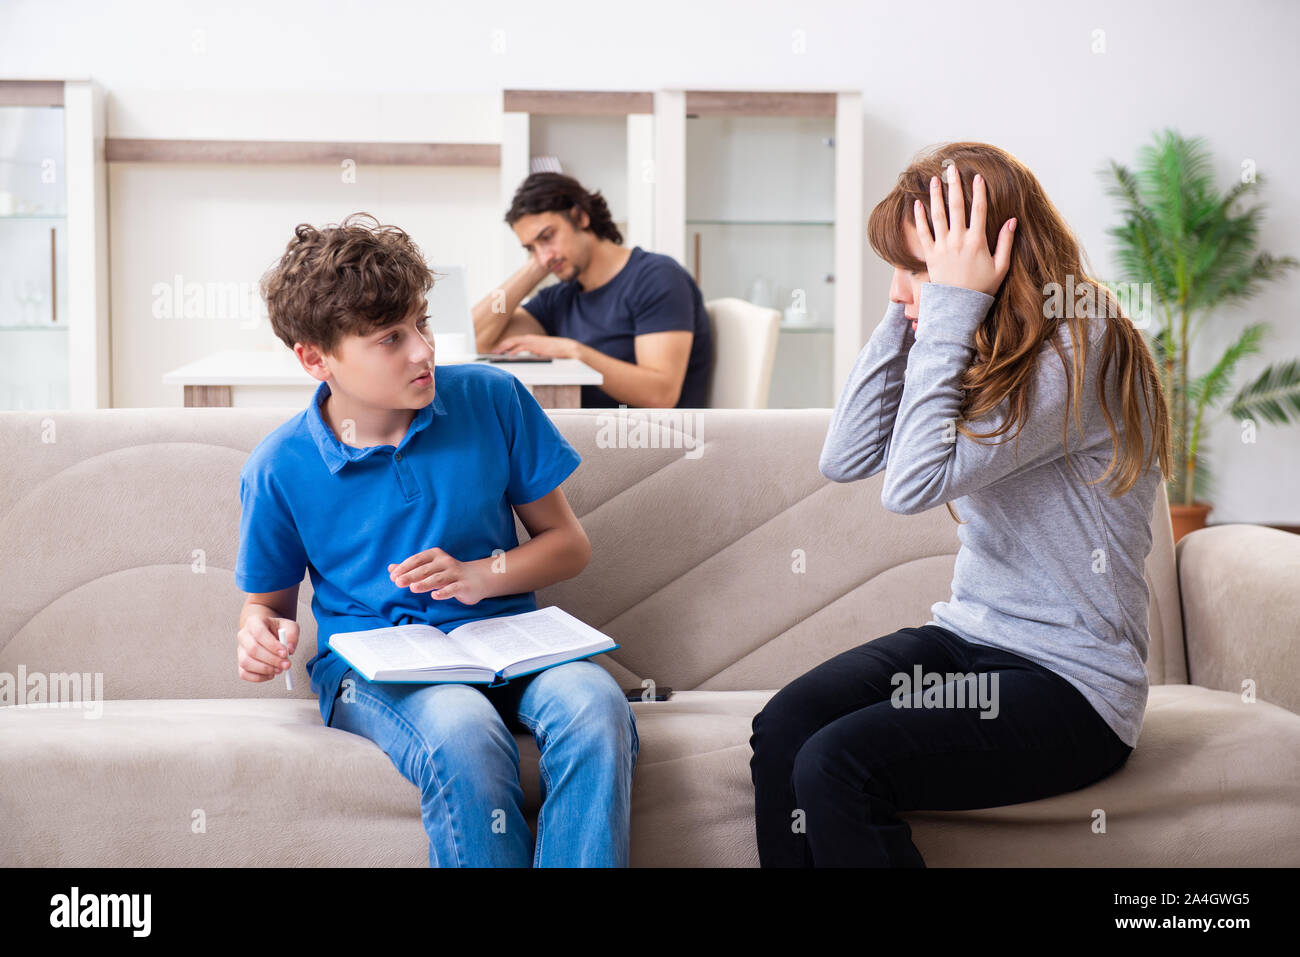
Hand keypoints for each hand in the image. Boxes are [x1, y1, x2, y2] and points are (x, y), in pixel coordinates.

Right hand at [237, 614, 297, 681]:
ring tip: (279, 669)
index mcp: (254, 622)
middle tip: (286, 664)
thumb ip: (292, 635)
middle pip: (252, 650)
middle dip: (272, 660)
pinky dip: (258, 677)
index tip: (285, 653)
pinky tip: (271, 674)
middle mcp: (243, 635)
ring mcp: (240, 650)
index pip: (259, 633)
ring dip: (265, 669)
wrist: (268, 632)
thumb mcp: (289, 626)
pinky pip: (244, 674)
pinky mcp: (240, 663)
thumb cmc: (277, 629)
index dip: (272, 645)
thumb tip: (290, 649)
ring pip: (246, 663)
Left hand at [389, 547, 490, 605]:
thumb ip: (411, 568)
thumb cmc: (449, 573)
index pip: (417, 559)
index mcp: (435, 555)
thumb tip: (391, 568)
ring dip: (425, 583)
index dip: (405, 567)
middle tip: (398, 583)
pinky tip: (435, 596)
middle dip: (411, 575)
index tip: (393, 577)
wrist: (478, 578)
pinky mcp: (464, 585)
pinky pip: (453, 588)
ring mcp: (456, 573)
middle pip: (426, 569)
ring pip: (438, 578)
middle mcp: (446, 562)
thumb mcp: (430, 568)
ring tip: (413, 588)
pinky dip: (444, 592)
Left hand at [494, 334, 580, 358]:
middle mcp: (529, 338)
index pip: (514, 340)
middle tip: (493, 351)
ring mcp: (532, 341)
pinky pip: (521, 348)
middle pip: (511, 340)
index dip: (505, 344)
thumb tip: (529, 356)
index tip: (498, 349)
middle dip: (501, 345)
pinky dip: (514, 351)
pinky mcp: (535, 346)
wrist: (566, 347)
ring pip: (514, 343)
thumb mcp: (542, 350)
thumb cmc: (556, 349)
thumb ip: (534, 351)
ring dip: (504, 347)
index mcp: (530, 339)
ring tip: (497, 353)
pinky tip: (509, 355)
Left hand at [914, 163, 1015, 296]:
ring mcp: (942, 246)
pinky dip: (920, 218)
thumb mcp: (1001, 267)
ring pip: (938, 215)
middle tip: (951, 168)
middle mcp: (958, 240)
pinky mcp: (930, 255)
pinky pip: (923, 233)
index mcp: (977, 241)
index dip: (979, 191)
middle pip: (956, 206)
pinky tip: (918, 204)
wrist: (958, 307)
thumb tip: (1013, 221)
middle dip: (954, 185)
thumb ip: (1006, 242)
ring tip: (933, 180)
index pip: (979, 210)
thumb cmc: (982, 288)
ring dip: (935, 196)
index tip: (977, 176)